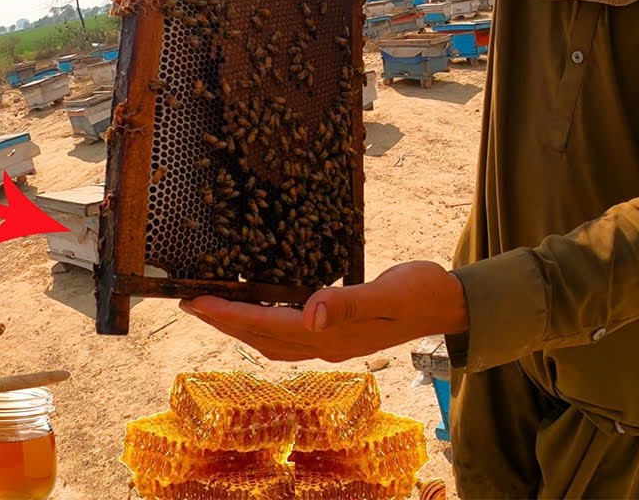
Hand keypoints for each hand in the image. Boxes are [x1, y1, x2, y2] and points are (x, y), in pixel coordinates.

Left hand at [179, 261, 469, 362]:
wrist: (449, 304)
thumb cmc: (421, 292)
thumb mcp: (387, 293)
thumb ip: (349, 303)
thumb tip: (311, 315)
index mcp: (331, 337)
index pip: (267, 328)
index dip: (230, 316)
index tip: (197, 302)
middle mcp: (326, 346)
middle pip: (260, 339)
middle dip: (223, 323)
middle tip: (189, 303)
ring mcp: (332, 343)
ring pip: (271, 340)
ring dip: (239, 326)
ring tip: (213, 309)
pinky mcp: (339, 334)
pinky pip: (288, 334)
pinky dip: (264, 323)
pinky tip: (260, 310)